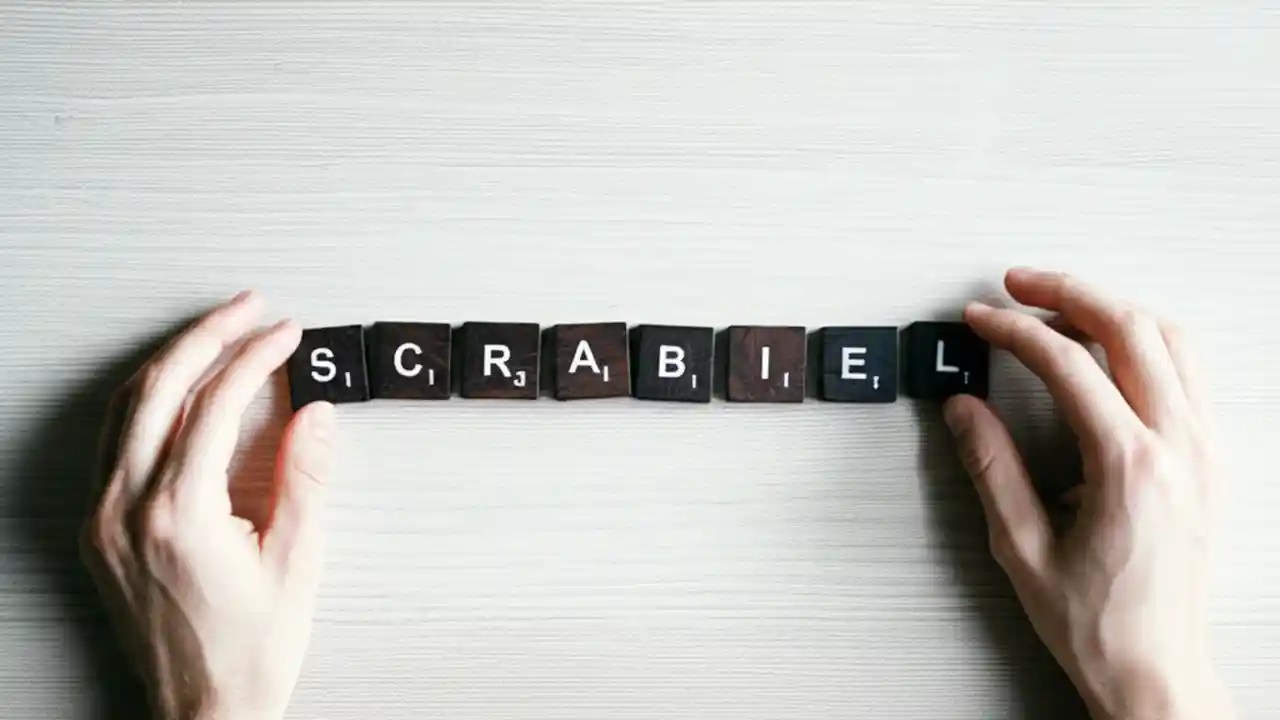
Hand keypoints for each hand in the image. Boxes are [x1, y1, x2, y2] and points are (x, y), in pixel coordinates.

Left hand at [81, 291, 332, 719]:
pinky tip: (178, 389)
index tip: (285, 334)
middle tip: (250, 310)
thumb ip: (304, 480)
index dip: (254, 358)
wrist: (203, 710)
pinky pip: (115, 441)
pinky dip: (148, 401)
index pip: (215, 405)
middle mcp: (128, 510)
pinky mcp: (100, 530)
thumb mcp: (296, 563)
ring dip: (174, 361)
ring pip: (127, 409)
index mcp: (179, 515)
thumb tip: (314, 416)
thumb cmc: (249, 651)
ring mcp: (105, 518)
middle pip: (161, 390)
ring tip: (217, 334)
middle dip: (208, 336)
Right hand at [944, 268, 1232, 719]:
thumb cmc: (1097, 622)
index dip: (1013, 329)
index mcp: (1129, 467)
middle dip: (1066, 293)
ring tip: (1062, 306)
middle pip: (1130, 328)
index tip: (981, 319)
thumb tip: (965, 409)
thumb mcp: (1020, 546)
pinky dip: (1148, 340)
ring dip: (1112, 309)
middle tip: (1018, 286)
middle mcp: (1178, 449)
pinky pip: (1191, 371)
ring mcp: (1204, 451)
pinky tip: (1114, 348)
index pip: (1067, 362)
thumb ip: (991, 466)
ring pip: (1171, 339)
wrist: (1154, 667)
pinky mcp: (1211, 461)